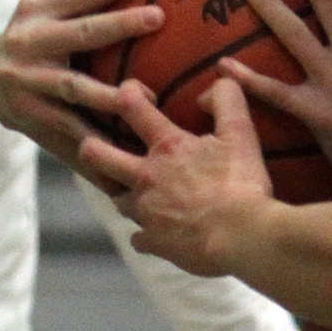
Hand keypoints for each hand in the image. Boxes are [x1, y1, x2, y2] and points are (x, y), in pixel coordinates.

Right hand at [0, 0, 165, 188]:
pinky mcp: (28, 115)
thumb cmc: (44, 29)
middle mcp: (29, 39)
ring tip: (151, 97)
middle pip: (84, 32)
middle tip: (160, 17)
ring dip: (112, 94)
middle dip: (121, 24)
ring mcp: (26, 79)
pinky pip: (70, 127)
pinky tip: (130, 143)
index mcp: (40, 6)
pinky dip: (99, 136)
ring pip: (76, 88)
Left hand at [81, 77, 272, 276]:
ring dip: (125, 196)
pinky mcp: (153, 242)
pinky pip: (139, 239)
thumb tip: (208, 88)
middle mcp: (146, 177)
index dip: (126, 92)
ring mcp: (146, 212)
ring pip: (117, 201)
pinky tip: (158, 234)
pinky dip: (147, 235)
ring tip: (136, 195)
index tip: (129, 92)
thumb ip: (227, 101)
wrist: (242, 236)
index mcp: (167, 147)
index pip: (133, 107)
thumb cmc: (241, 183)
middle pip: (97, 156)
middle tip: (94, 145)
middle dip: (90, 147)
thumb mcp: (241, 134)